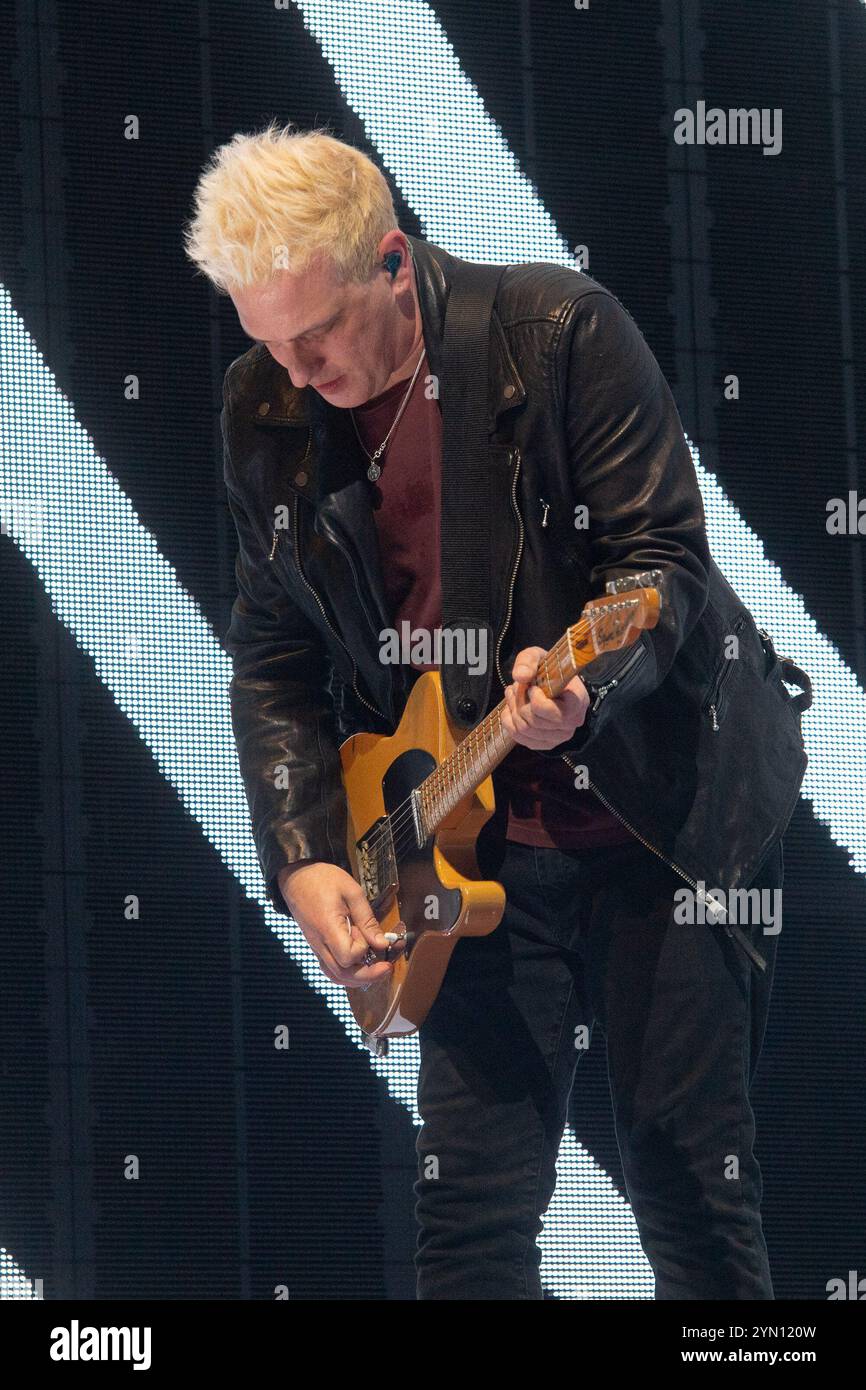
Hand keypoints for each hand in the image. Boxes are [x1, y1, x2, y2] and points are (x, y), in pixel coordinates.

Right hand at [278, 861, 405, 987]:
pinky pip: (330, 969)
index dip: (363, 949)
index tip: (369, 935)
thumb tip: (382, 943)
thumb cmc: (323, 880)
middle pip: (343, 974)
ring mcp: (316, 948)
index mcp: (328, 928)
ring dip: (358, 977)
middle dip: (368, 974)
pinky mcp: (316, 947)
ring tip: (375, 968)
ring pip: (336, 976)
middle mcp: (320, 944)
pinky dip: (346, 973)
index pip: (348, 956)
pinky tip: (358, 965)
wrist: (297, 878)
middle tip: (386, 966)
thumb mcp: (352, 891)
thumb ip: (367, 919)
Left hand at [501, 646, 589, 749]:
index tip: (532, 686)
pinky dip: (509, 722)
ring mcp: (559, 737)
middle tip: (516, 687)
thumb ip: (528, 661)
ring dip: (512, 709)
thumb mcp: (539, 657)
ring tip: (513, 694)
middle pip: (534, 721)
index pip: (551, 710)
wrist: (555, 685)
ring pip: (524, 730)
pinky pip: (519, 738)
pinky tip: (512, 708)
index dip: (535, 698)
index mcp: (577, 702)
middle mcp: (571, 724)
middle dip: (519, 701)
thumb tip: (521, 676)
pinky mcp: (545, 744)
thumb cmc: (550, 671)